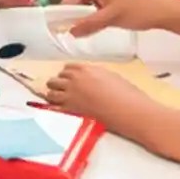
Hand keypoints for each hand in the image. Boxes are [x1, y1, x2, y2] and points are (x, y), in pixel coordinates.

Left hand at [46, 62, 160, 132]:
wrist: (128, 110)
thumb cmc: (125, 93)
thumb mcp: (109, 75)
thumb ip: (94, 74)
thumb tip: (88, 77)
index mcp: (85, 69)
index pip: (67, 67)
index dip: (68, 73)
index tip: (69, 78)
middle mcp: (74, 80)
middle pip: (57, 78)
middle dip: (59, 83)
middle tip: (64, 89)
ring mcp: (70, 95)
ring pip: (51, 92)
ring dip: (53, 94)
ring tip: (58, 99)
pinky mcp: (70, 111)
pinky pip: (53, 107)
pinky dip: (54, 107)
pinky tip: (57, 109)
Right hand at [61, 0, 176, 35]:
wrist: (161, 10)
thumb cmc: (138, 9)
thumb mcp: (110, 18)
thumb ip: (88, 25)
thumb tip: (70, 31)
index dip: (61, 11)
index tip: (56, 25)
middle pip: (75, 1)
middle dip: (71, 15)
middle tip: (69, 31)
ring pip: (85, 6)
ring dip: (82, 18)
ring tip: (82, 31)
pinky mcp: (111, 0)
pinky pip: (94, 9)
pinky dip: (92, 19)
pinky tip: (95, 28)